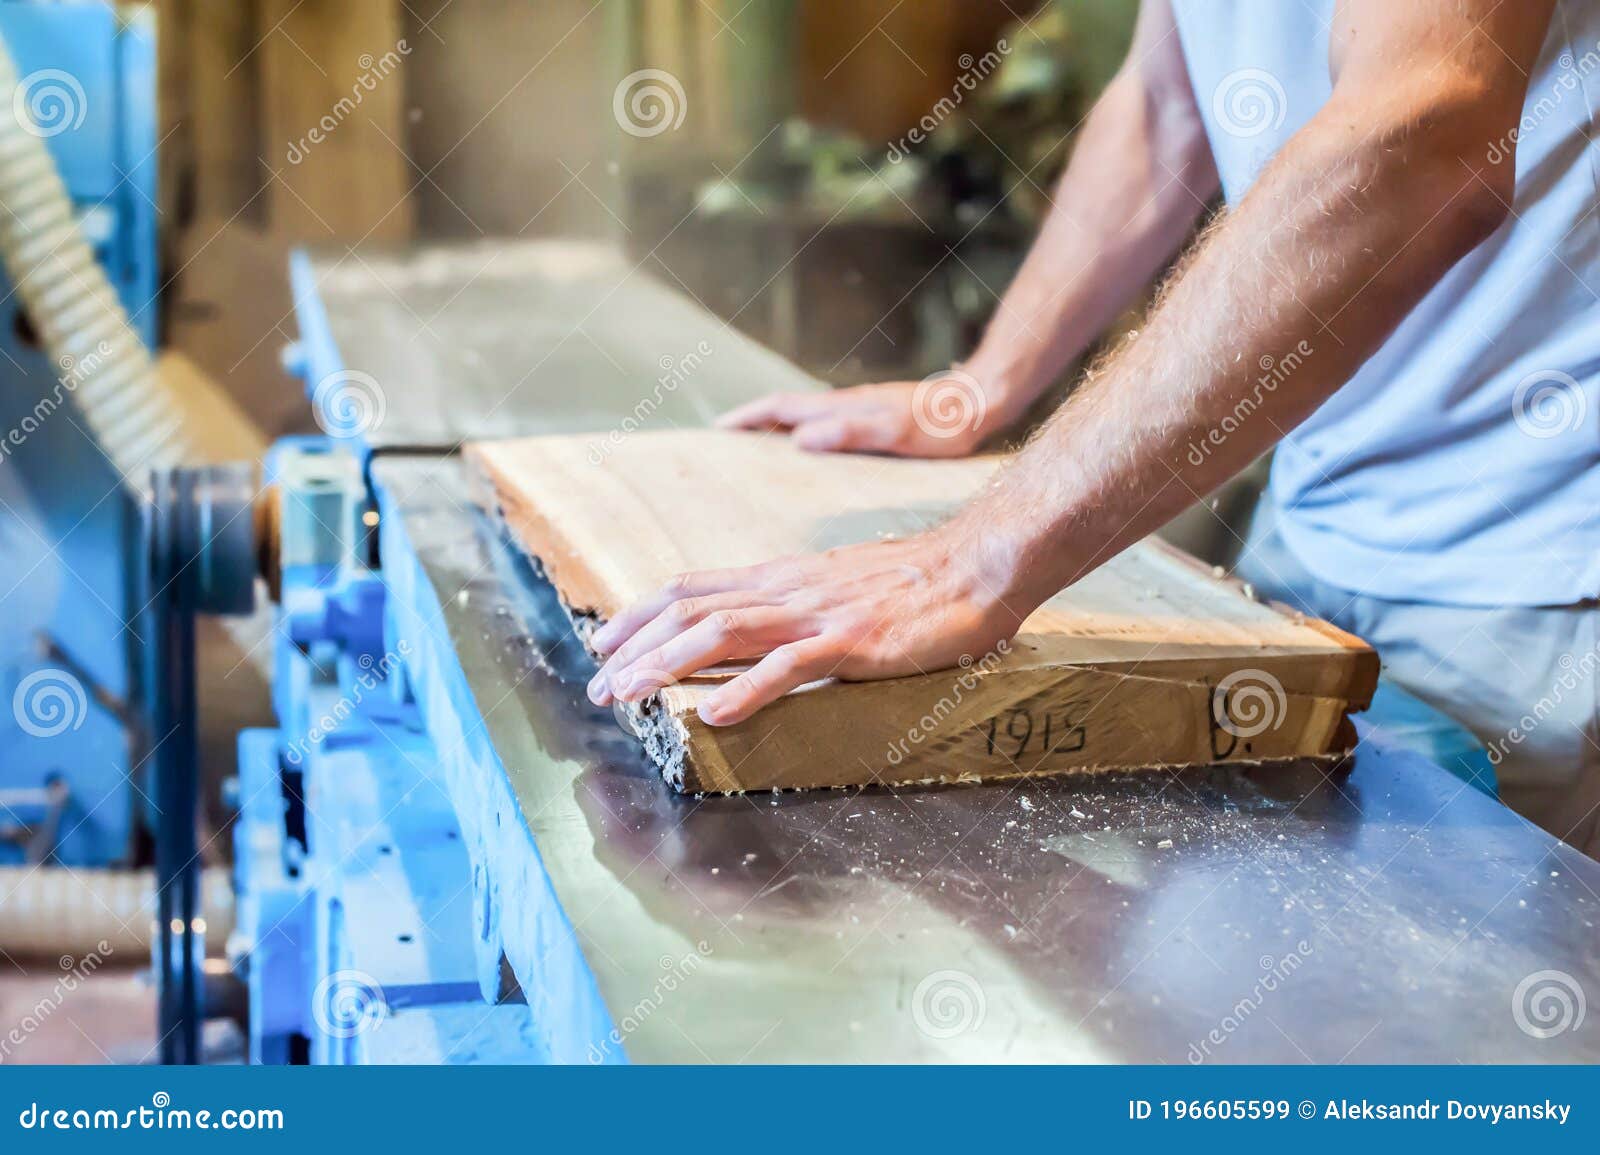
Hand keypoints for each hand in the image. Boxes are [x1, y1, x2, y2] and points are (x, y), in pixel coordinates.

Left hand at [585, 527, 1027, 725]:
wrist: (977, 563)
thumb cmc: (917, 582)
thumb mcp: (840, 587)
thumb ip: (798, 605)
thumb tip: (760, 631)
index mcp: (783, 578)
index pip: (692, 589)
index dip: (640, 615)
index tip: (604, 644)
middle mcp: (788, 590)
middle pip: (690, 609)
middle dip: (635, 646)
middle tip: (598, 686)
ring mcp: (818, 614)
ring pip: (723, 632)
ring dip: (668, 665)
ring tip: (630, 695)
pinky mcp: (853, 641)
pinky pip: (791, 666)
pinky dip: (748, 690)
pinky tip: (717, 715)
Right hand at [716, 378, 992, 457]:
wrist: (978, 405)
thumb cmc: (940, 426)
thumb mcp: (894, 433)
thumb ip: (849, 433)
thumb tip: (800, 439)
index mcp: (841, 408)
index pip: (780, 408)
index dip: (747, 417)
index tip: (716, 428)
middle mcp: (845, 405)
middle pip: (786, 409)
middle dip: (751, 421)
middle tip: (723, 440)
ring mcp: (859, 410)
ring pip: (805, 416)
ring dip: (775, 427)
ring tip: (754, 449)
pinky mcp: (874, 418)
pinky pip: (827, 424)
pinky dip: (804, 433)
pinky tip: (810, 451)